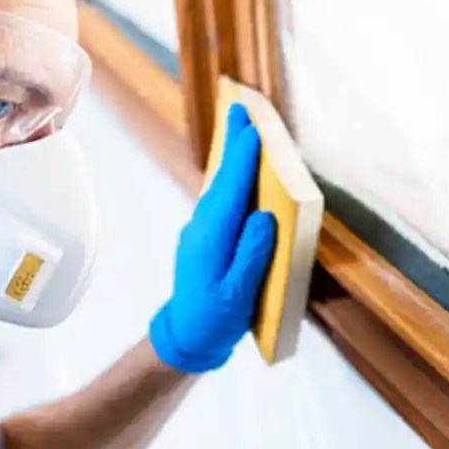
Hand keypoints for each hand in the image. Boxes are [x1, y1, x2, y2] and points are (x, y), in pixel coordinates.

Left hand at [150, 105, 275, 372]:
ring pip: (218, 189)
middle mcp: (202, 228)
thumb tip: (263, 217)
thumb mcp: (238, 292)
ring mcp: (199, 233)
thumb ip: (251, 253)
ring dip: (231, 162)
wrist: (186, 338)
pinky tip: (239, 178)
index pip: (231, 189)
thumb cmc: (215, 320)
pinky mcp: (203, 240)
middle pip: (221, 180)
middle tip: (240, 110)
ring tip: (242, 135)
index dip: (242, 157)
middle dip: (232, 146)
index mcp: (212, 238)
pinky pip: (219, 203)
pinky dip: (230, 183)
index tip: (251, 128)